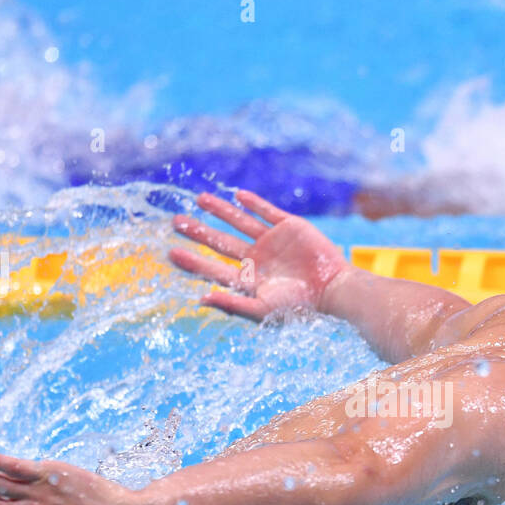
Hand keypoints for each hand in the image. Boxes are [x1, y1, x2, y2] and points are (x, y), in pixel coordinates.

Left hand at [169, 189, 349, 319]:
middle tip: (176, 222)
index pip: (214, 267)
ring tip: (199, 199)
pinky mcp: (290, 227)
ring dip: (220, 211)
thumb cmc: (298, 307)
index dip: (192, 261)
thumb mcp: (261, 308)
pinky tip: (237, 195)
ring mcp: (273, 242)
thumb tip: (200, 298)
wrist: (333, 289)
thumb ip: (231, 303)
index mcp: (249, 280)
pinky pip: (267, 212)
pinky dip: (252, 203)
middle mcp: (257, 260)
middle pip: (221, 243)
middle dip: (199, 232)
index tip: (171, 252)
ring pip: (239, 222)